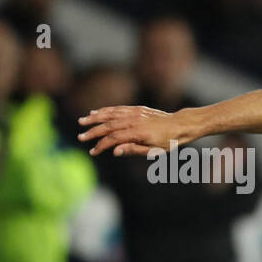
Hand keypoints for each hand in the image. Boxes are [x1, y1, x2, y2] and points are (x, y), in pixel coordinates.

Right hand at [77, 106, 194, 155]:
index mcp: (137, 133)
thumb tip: (115, 152)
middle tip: (80, 137)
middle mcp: (134, 120)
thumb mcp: (154, 151)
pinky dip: (105, 110)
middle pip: (108, 126)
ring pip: (110, 114)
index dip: (101, 145)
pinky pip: (117, 109)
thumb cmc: (169, 141)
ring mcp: (135, 113)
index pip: (113, 139)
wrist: (181, 125)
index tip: (93, 152)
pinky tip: (96, 112)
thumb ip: (133, 150)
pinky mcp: (137, 109)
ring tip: (82, 122)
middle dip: (93, 132)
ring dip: (95, 118)